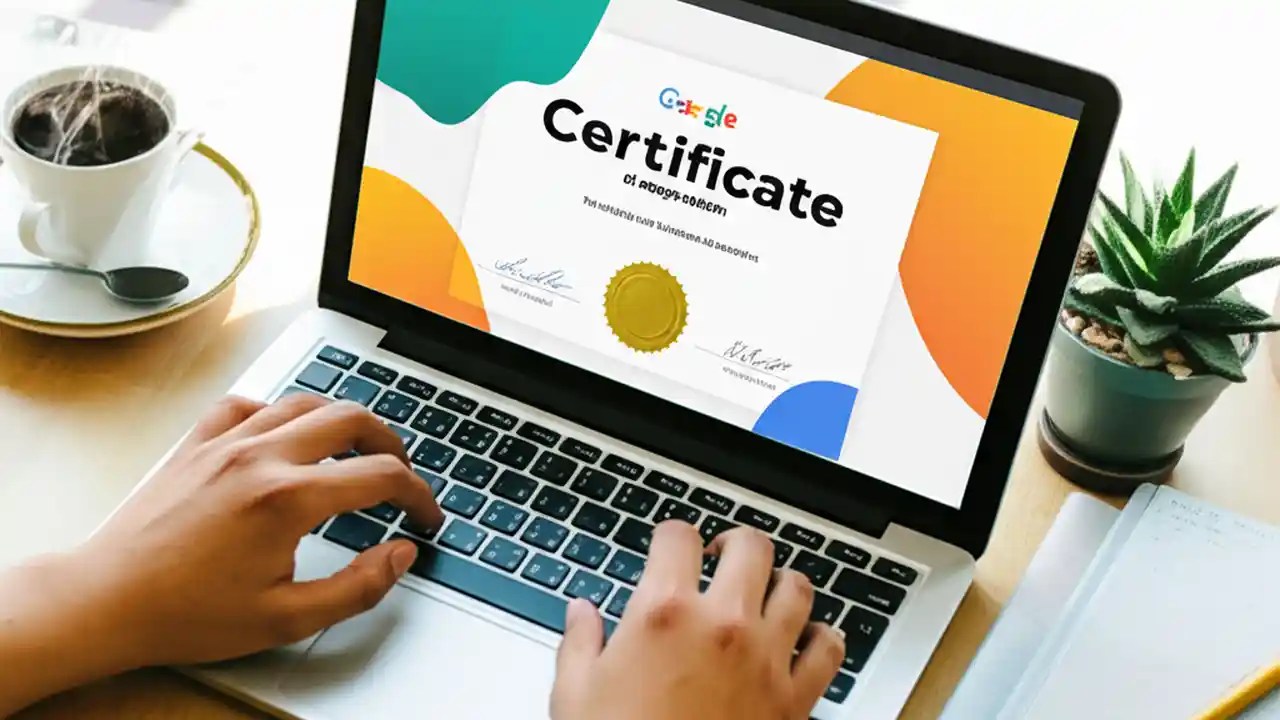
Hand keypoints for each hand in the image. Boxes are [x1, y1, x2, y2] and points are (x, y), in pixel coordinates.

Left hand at [75, 394, 444, 668]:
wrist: (106, 602)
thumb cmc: (186, 614)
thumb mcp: (286, 618)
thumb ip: (357, 588)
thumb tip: (399, 556)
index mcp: (289, 499)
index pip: (381, 476)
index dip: (418, 495)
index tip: (425, 516)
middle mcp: (261, 458)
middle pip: (351, 420)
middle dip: (390, 443)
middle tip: (402, 471)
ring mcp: (226, 444)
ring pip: (305, 402)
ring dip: (342, 420)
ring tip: (357, 447)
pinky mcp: (196, 444)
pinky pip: (249, 405)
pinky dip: (278, 413)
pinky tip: (284, 436)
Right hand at [551, 522, 845, 719]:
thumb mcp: (575, 695)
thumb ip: (580, 643)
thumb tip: (581, 612)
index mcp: (663, 613)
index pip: (677, 537)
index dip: (670, 535)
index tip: (668, 545)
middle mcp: (722, 625)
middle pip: (751, 547)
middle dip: (734, 544)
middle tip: (721, 558)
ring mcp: (765, 659)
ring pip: (797, 588)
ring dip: (781, 582)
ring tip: (764, 590)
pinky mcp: (795, 698)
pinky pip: (829, 649)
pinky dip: (823, 637)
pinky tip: (806, 638)